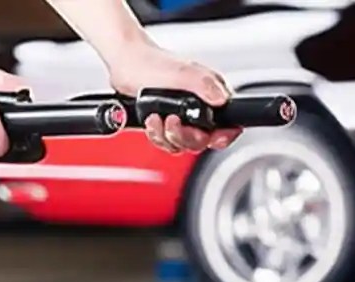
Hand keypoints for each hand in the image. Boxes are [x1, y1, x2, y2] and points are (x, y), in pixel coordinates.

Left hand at [106, 39, 240, 154]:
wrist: (126, 64)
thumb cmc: (152, 63)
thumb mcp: (182, 72)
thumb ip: (203, 85)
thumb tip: (221, 99)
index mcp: (210, 93)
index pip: (228, 123)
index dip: (223, 135)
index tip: (213, 137)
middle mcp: (198, 107)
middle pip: (202, 140)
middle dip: (185, 136)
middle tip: (173, 121)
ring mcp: (181, 117)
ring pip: (182, 144)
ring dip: (167, 135)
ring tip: (157, 118)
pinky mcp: (164, 124)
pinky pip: (166, 141)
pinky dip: (156, 135)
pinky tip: (151, 120)